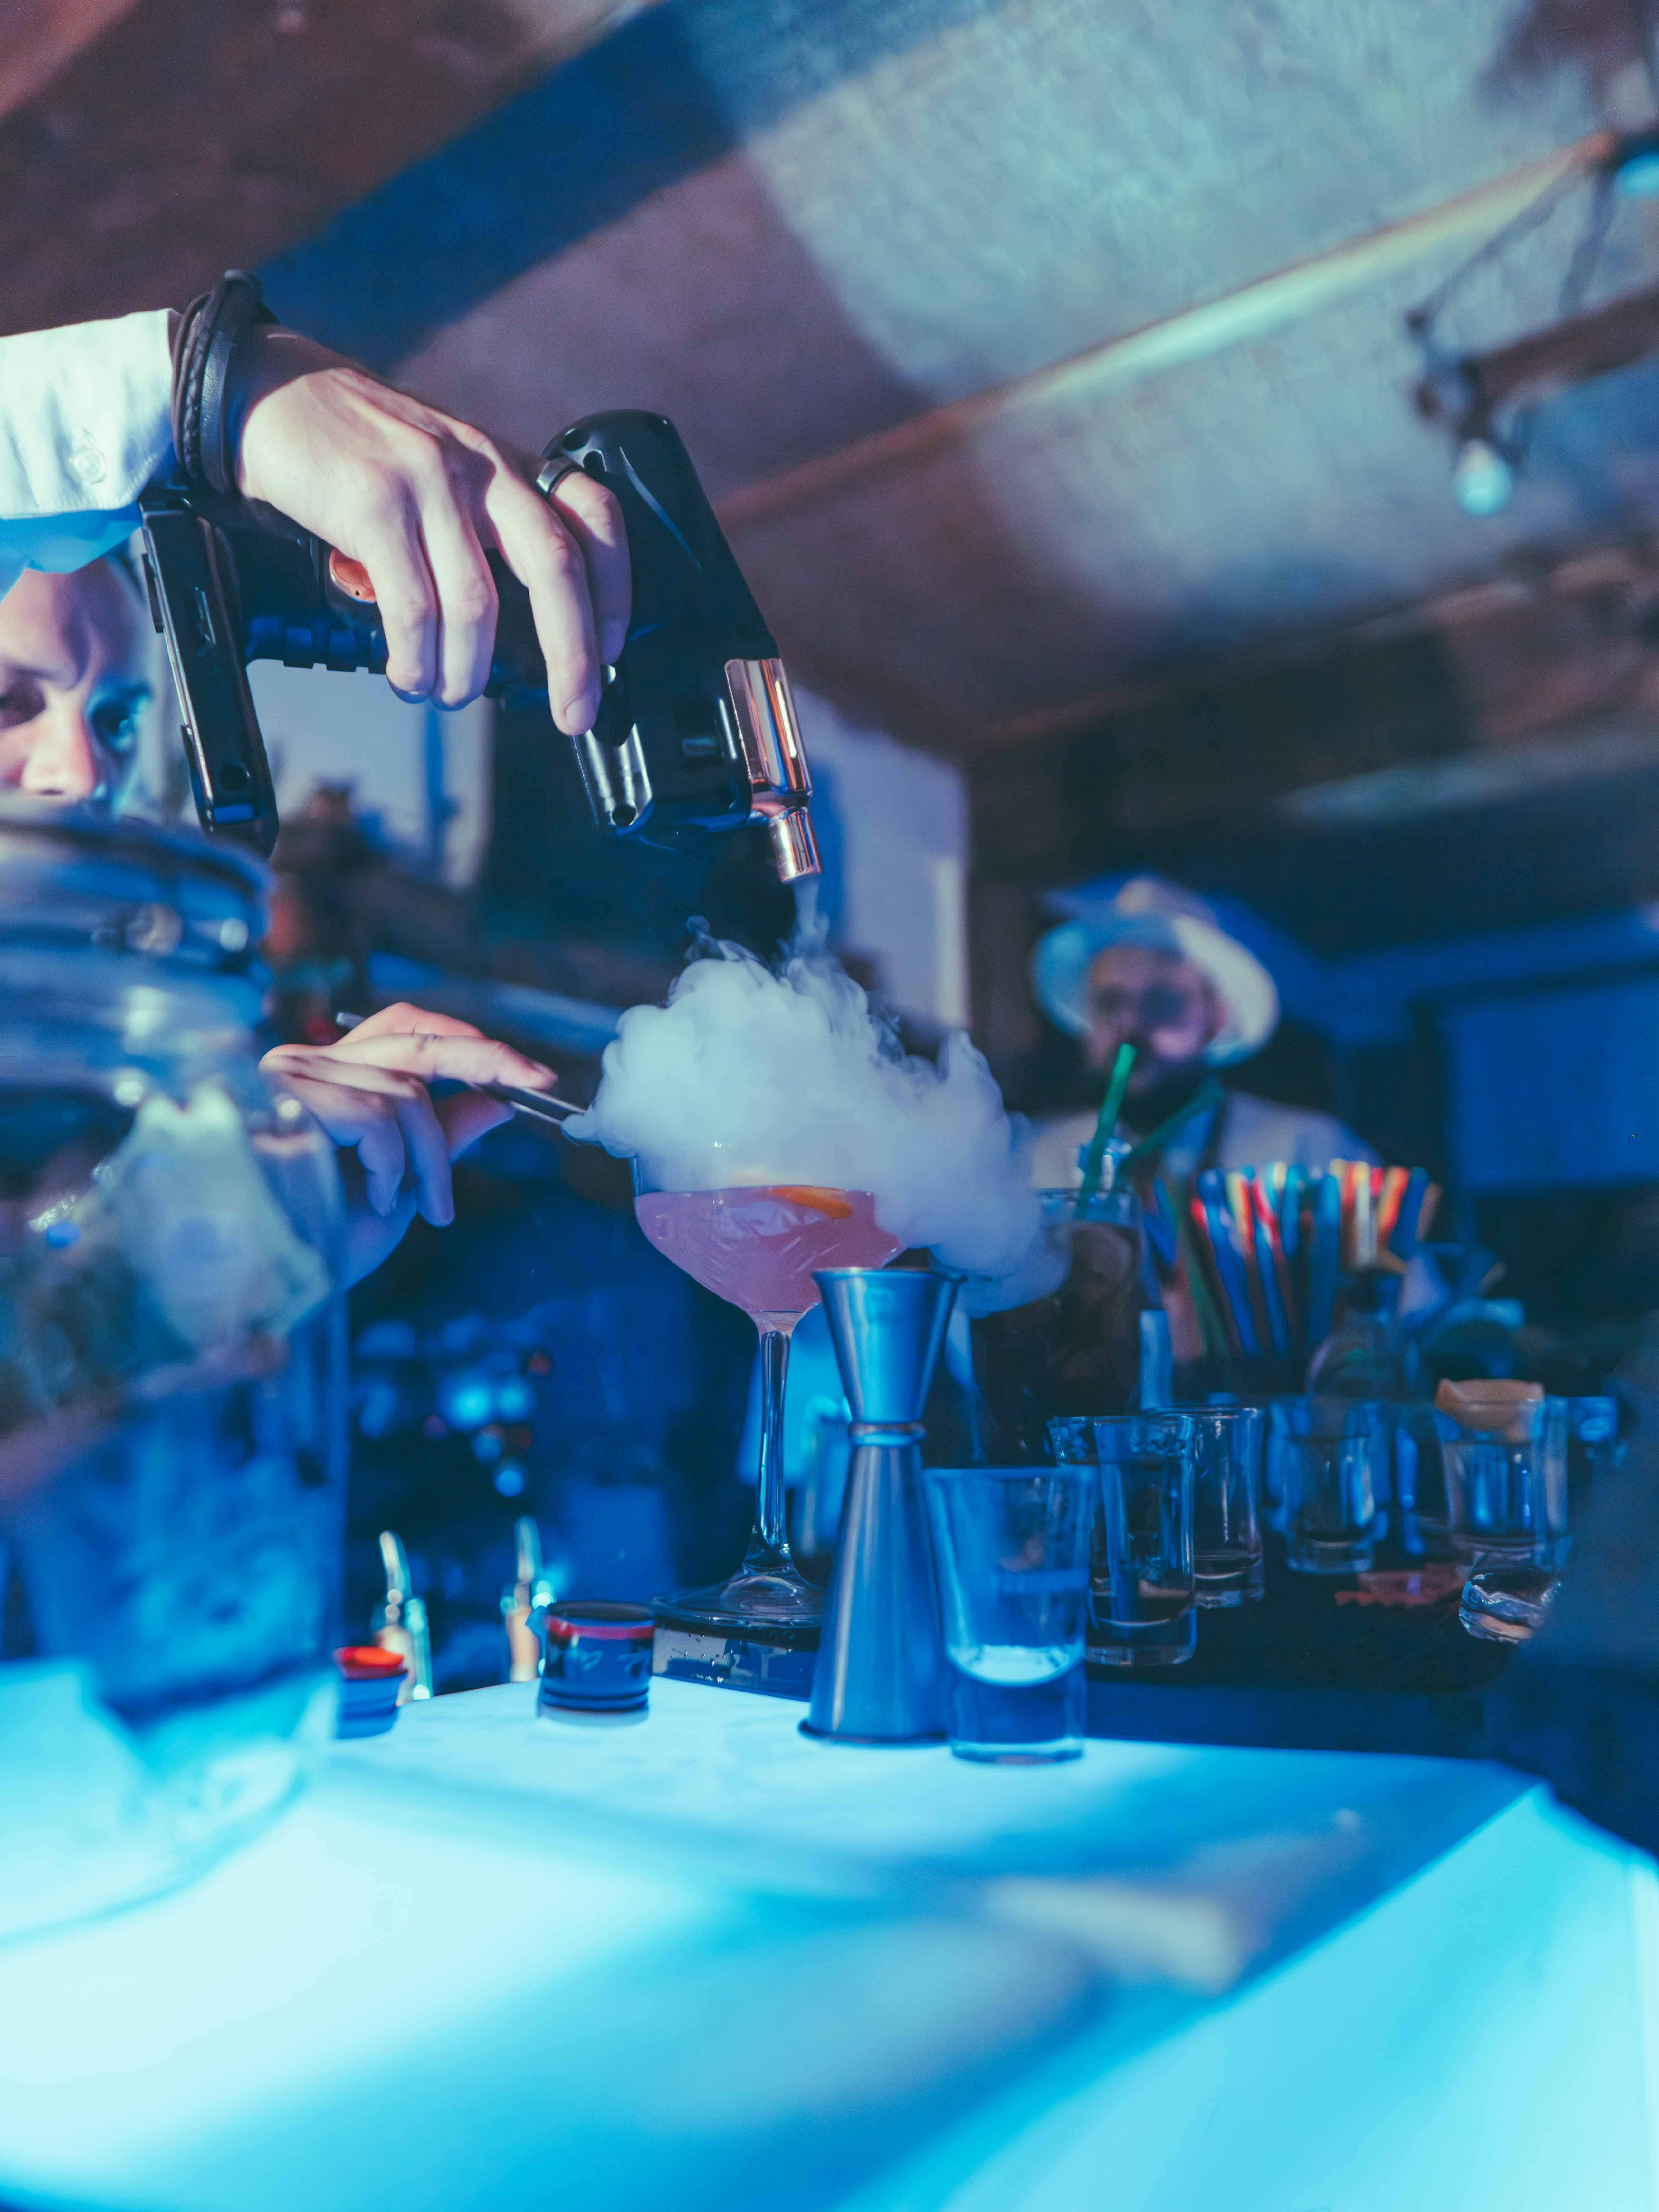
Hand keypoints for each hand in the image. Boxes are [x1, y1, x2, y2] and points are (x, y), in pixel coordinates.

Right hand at [234, 332, 628, 731]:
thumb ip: (481, 533)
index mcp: (503, 463)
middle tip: (574, 714)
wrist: (271, 395)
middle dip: (574, 656)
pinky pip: (414, 608)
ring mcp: (427, 483)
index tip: (612, 651)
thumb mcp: (444, 474)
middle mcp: (478, 467)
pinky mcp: (373, 507)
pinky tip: (410, 674)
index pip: (592, 516)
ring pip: (477, 605)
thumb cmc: (359, 452)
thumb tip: (507, 632)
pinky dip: (417, 659)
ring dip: (467, 672)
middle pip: (555, 567)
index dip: (616, 590)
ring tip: (448, 692)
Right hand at [261, 1002, 556, 1283]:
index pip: (404, 1029)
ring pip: (405, 1095)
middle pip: (414, 1042)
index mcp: (330, 1075)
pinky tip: (379, 1202)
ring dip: (432, 1160)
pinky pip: (376, 1120)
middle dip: (485, 1060)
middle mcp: (306, 1064)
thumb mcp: (403, 1182)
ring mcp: (293, 1077)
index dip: (467, 1042)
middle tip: (539, 1085)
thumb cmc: (323, 1235)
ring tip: (430, 1207)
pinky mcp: (290, 1100)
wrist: (264, 1278)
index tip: (528, 1072)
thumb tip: (499, 1100)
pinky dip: (393, 1166)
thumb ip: (442, 1134)